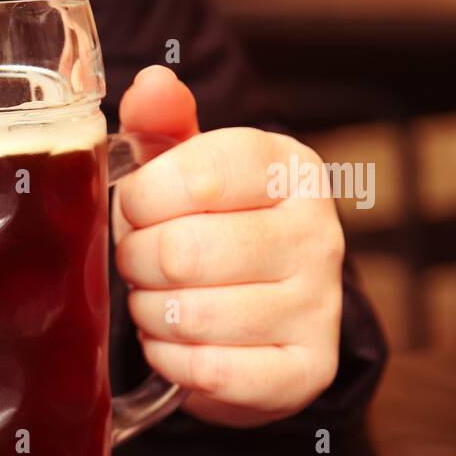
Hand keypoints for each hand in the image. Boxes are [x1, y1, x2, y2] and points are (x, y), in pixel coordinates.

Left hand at [114, 66, 344, 427]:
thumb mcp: (185, 168)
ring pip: (192, 316)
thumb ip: (162, 125)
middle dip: (137, 263)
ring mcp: (318, 305)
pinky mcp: (306, 370)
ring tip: (157, 302)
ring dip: (150, 314)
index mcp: (288, 168)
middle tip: (140, 264)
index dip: (141, 200)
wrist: (259, 315)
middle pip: (184, 252)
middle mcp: (318, 232)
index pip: (197, 175)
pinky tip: (175, 343)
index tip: (136, 209)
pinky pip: (211, 371)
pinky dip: (172, 360)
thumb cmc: (209, 227)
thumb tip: (152, 84)